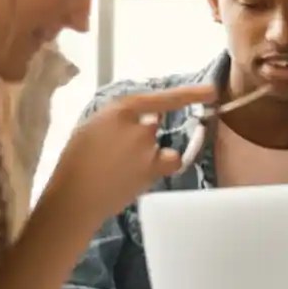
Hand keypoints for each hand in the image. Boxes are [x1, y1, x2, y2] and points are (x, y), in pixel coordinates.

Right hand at [42, 84, 215, 229]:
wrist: (75, 196)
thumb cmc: (75, 161)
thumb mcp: (91, 128)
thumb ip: (119, 119)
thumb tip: (145, 118)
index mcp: (117, 110)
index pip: (159, 98)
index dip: (188, 94)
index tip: (212, 92)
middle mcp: (137, 126)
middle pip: (154, 123)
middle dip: (141, 134)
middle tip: (117, 153)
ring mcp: (147, 149)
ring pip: (158, 145)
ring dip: (146, 152)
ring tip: (120, 168)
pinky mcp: (152, 170)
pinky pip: (169, 161)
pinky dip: (160, 165)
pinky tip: (140, 173)